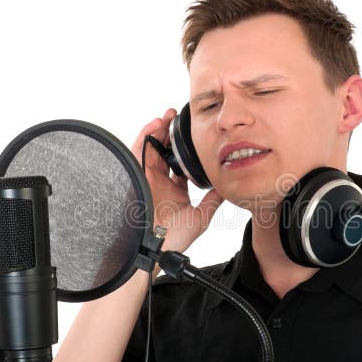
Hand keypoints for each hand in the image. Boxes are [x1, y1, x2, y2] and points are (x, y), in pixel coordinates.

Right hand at [131, 108, 223, 254]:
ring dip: (159, 129)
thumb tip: (226, 187)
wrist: (155, 245)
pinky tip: (157, 123)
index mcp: (173, 190)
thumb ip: (213, 200)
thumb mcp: (201, 216)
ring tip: (169, 115)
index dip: (186, 150)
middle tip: (179, 119)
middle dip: (170, 134)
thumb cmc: (174, 237)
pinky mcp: (136, 174)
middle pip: (163, 151)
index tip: (195, 137)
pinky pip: (138, 149)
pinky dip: (146, 134)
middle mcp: (158, 182)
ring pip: (150, 146)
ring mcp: (146, 178)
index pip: (179, 164)